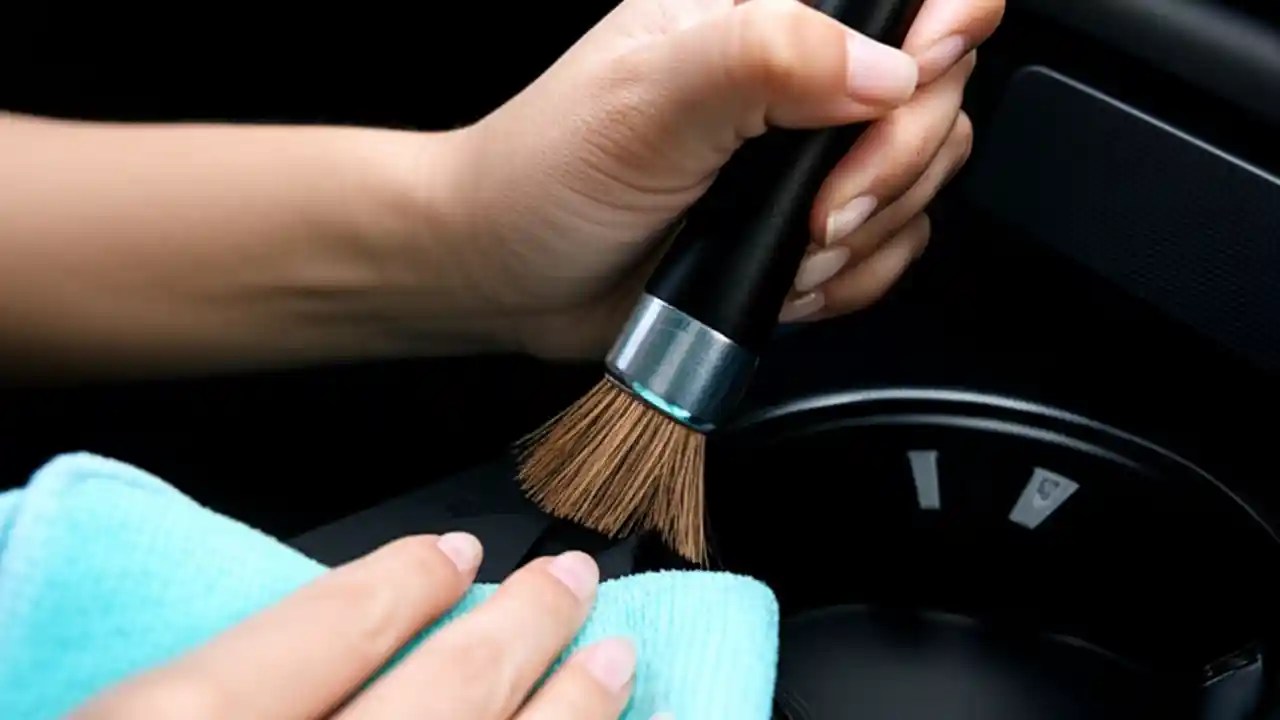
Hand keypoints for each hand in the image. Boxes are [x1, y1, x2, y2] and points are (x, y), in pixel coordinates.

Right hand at [72, 535, 637, 718]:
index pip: (323, 634)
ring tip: (617, 658)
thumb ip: (199, 678)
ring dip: (574, 707)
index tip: (451, 554)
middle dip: (523, 630)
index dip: (401, 584)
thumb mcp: (117, 718)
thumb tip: (308, 634)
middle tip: (573, 580)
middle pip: (445, 696)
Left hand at [450, 0, 1004, 357]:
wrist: (510, 274)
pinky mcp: (803, 225)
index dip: (943, 26)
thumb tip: (886, 69)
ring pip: (921, 176)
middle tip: (818, 211)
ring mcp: (805, 155)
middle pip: (934, 91)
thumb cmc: (546, 173)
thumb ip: (767, 60)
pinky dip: (851, 278)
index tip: (914, 79)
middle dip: (890, 165)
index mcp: (761, 13)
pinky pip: (888, 246)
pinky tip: (787, 281)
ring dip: (866, 233)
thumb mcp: (648, 100)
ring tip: (787, 251)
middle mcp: (795, 76)